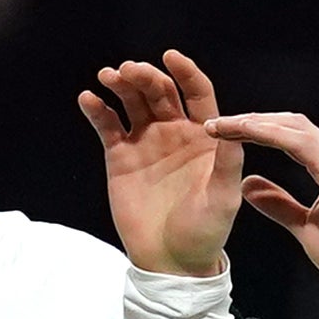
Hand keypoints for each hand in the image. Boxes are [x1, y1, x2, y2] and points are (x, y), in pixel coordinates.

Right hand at [80, 49, 241, 276]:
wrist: (172, 261)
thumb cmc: (206, 231)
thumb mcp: (224, 196)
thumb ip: (228, 159)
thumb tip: (230, 123)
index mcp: (205, 135)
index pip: (196, 92)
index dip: (185, 72)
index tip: (171, 57)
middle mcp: (175, 132)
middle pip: (160, 92)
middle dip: (146, 77)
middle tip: (130, 70)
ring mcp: (146, 142)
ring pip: (132, 102)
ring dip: (121, 85)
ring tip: (108, 76)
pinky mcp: (121, 157)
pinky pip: (108, 127)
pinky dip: (97, 111)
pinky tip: (88, 99)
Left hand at [207, 108, 318, 282]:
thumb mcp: (304, 226)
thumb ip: (280, 204)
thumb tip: (250, 187)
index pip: (292, 137)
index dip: (260, 131)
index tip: (228, 134)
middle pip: (290, 124)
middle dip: (252, 120)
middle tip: (218, 123)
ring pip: (292, 127)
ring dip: (254, 123)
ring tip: (222, 124)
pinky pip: (299, 143)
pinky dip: (269, 134)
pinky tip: (244, 132)